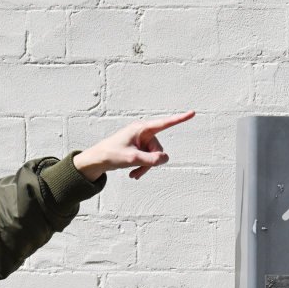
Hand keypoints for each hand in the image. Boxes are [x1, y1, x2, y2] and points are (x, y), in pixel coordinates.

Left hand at [74, 111, 194, 179]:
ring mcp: (141, 141)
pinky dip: (142, 167)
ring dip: (145, 167)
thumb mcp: (132, 159)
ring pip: (153, 156)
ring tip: (133, 175)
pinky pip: (147, 159)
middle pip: (158, 149)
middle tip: (137, 172)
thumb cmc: (111, 155)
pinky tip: (133, 174)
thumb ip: (150, 160)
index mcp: (142, 129)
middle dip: (150, 162)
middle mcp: (143, 133)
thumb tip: (165, 159)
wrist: (96, 160)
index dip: (179, 119)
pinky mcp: (138, 148)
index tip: (192, 113)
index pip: (164, 124)